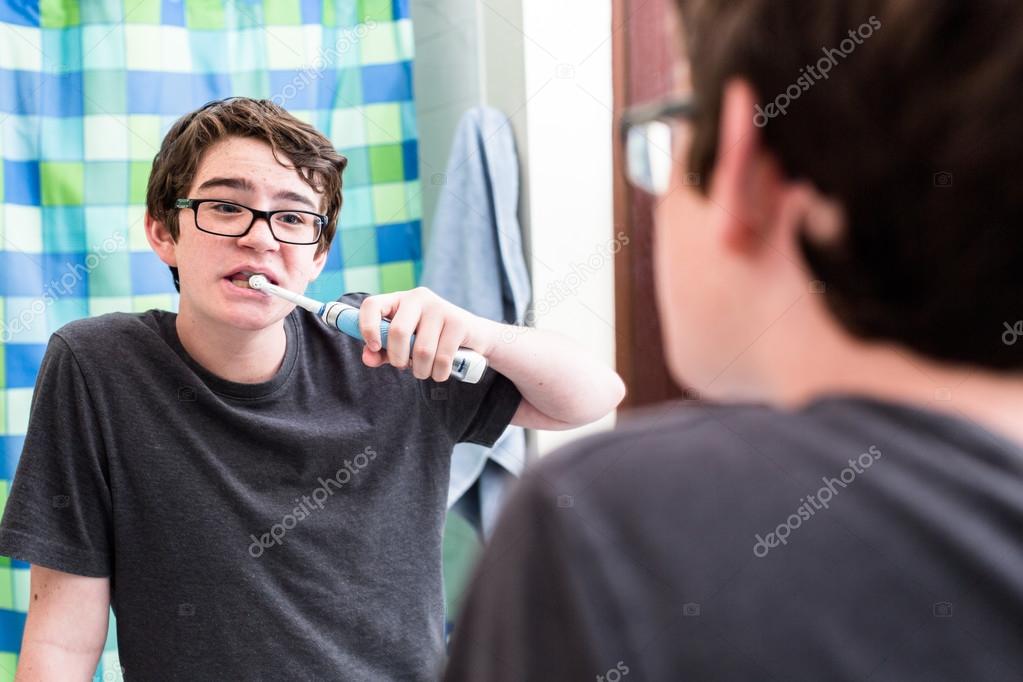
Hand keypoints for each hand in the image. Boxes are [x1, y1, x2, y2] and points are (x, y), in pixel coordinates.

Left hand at [358, 287, 495, 380]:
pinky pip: (442, 358)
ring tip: (425, 371)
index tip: (374, 347)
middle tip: (404, 366)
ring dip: (421, 371)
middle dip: (398, 359)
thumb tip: (367, 357)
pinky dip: (438, 373)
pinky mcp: (458, 322)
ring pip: (422, 350)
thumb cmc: (431, 340)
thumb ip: (382, 351)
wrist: (474, 336)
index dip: (367, 327)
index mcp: (399, 300)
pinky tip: (440, 372)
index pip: (372, 305)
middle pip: (398, 332)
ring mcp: (440, 308)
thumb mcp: (404, 344)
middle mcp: (418, 298)